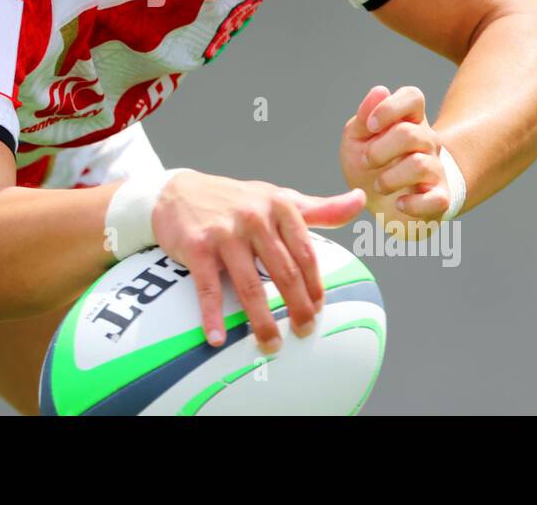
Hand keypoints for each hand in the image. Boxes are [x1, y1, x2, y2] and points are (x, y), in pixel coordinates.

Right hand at [150, 170, 364, 355]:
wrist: (177, 192)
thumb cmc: (236, 200)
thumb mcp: (278, 197)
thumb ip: (319, 208)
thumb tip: (359, 201)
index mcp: (280, 206)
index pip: (306, 253)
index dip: (315, 286)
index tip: (319, 310)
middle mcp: (254, 217)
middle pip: (284, 272)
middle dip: (297, 308)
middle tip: (304, 333)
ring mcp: (225, 232)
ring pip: (250, 285)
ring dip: (262, 320)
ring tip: (271, 345)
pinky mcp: (197, 247)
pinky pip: (208, 288)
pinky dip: (212, 316)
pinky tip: (217, 339)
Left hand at [340, 85, 452, 235]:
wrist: (384, 204)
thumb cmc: (371, 165)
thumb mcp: (356, 139)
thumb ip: (364, 116)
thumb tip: (380, 90)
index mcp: (408, 121)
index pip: (413, 96)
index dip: (389, 108)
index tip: (369, 126)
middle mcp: (427, 141)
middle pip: (409, 134)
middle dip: (379, 150)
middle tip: (367, 161)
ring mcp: (436, 169)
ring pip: (419, 165)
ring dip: (389, 178)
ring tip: (379, 185)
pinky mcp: (441, 199)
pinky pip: (436, 199)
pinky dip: (412, 204)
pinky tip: (399, 203)